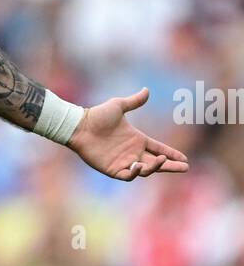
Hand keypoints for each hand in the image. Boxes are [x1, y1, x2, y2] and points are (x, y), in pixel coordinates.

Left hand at [68, 88, 187, 179]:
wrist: (80, 126)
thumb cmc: (97, 116)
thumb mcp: (119, 106)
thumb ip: (134, 101)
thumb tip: (147, 90)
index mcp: (138, 140)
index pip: (159, 148)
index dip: (172, 154)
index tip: (185, 159)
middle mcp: (133, 153)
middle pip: (156, 163)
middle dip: (170, 166)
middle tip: (185, 168)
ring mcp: (124, 162)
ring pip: (145, 170)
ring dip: (154, 167)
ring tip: (161, 160)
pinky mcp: (113, 169)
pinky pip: (128, 175)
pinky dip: (135, 173)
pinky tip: (139, 166)